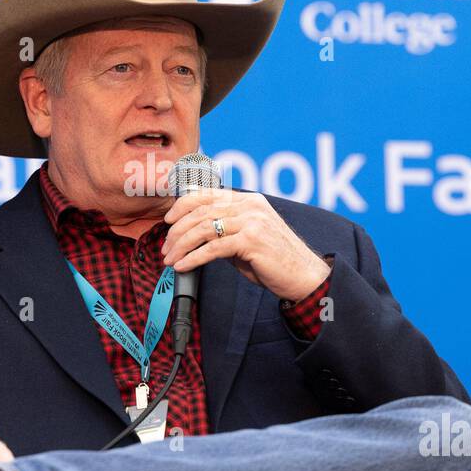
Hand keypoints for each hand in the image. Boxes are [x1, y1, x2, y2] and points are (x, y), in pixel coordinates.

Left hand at [161, 188, 330, 301]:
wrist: (304, 276)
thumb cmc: (274, 260)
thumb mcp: (247, 238)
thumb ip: (225, 231)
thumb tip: (194, 235)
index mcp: (248, 200)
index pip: (207, 195)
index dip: (182, 206)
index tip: (168, 221)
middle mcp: (250, 206)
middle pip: (201, 212)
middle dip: (177, 231)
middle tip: (166, 248)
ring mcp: (252, 221)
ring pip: (204, 229)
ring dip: (182, 245)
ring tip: (170, 259)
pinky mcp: (252, 241)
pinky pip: (214, 248)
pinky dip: (193, 258)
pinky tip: (183, 266)